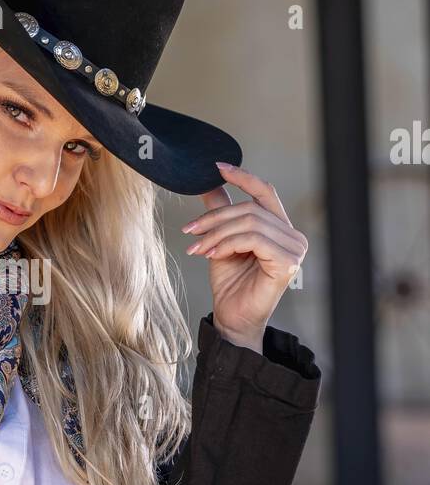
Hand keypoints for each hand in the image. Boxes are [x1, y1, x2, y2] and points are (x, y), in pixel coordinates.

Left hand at [180, 162, 307, 350]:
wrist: (232, 317)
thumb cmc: (231, 283)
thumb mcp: (221, 240)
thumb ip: (221, 211)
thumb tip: (208, 182)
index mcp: (280, 228)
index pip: (264, 191)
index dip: (242, 176)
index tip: (217, 167)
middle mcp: (293, 236)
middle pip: (250, 209)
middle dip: (215, 218)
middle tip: (190, 231)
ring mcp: (294, 249)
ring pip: (249, 223)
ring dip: (216, 234)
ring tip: (198, 248)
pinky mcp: (287, 263)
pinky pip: (253, 240)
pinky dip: (227, 244)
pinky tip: (212, 255)